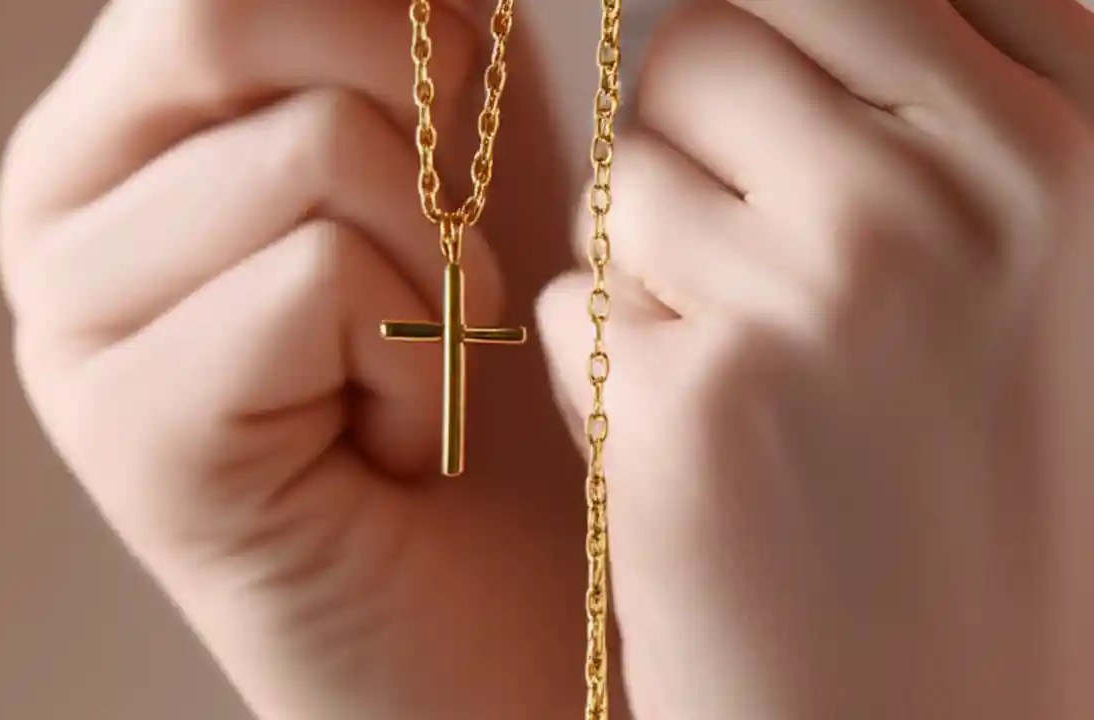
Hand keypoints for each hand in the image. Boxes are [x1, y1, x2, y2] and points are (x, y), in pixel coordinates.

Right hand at [0, 2, 583, 717]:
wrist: (493, 582)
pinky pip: (320, 283)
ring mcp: (71, 327)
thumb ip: (399, 29)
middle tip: (445, 236)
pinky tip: (395, 435)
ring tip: (417, 360)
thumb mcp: (443, 148)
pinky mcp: (131, 433)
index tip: (448, 91)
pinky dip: (419, 360)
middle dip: (408, 103)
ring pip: (312, 150)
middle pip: (217, 12)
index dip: (371, 11)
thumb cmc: (471, 358)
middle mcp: (52, 213)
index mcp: (112, 127)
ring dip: (436, 264)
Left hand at [539, 0, 1093, 716]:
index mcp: (1058, 156)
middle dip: (696, 137)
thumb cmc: (974, 494)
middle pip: (705, 43)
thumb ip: (935, 120)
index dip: (785, 34)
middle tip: (748, 253)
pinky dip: (608, 367)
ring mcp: (809, 303)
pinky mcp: (685, 408)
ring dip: (645, 262)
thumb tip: (793, 10)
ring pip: (619, 173)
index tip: (774, 99)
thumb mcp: (1031, 281)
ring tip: (741, 373)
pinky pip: (573, 301)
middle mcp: (942, 207)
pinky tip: (701, 451)